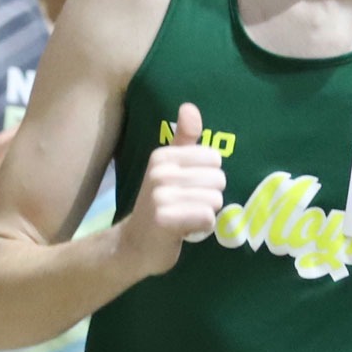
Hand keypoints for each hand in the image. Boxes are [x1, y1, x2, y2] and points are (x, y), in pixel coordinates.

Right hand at [118, 102, 224, 276]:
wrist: (134, 245)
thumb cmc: (159, 205)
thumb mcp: (169, 167)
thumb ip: (183, 138)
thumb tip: (189, 105)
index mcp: (162, 156)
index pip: (214, 158)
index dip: (208, 178)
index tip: (187, 189)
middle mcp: (160, 172)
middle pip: (218, 179)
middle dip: (209, 197)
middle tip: (186, 206)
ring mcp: (161, 195)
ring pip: (215, 200)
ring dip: (205, 214)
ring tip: (184, 218)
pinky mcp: (165, 220)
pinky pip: (207, 218)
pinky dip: (202, 228)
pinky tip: (183, 231)